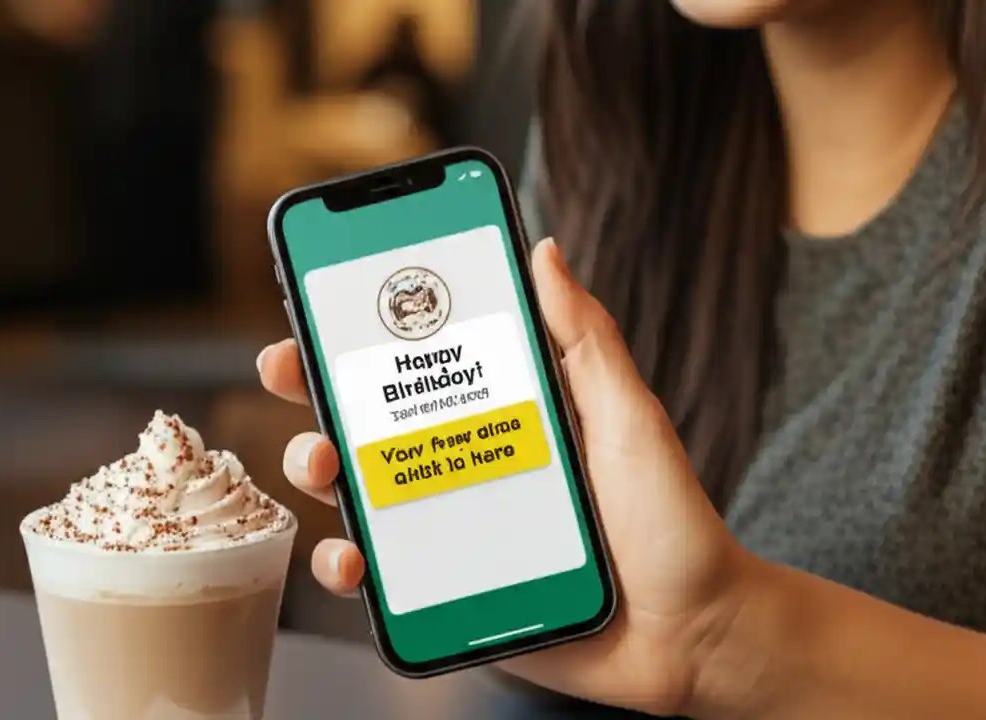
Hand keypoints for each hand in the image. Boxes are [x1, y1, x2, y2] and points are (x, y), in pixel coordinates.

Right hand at [257, 239, 756, 716]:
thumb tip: (543, 249)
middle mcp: (462, 466)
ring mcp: (448, 530)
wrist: (693, 636)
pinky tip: (350, 562)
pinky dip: (344, 569)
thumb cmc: (669, 523)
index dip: (361, 331)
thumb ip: (585, 340)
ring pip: (354, 494)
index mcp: (500, 415)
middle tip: (291, 371)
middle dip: (312, 390)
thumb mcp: (630, 418)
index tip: (320, 302)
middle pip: (365, 421)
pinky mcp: (444, 593)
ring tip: (319, 464)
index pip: (419, 362)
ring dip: (314, 471)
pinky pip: (378, 578)